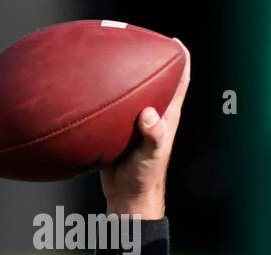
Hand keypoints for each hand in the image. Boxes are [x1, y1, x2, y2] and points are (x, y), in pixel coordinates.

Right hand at [101, 38, 190, 218]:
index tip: (175, 43)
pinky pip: (112, 105)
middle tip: (136, 41)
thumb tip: (148, 114)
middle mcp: (153, 114)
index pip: (179, 82)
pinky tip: (89, 86)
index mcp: (166, 116)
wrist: (127, 196)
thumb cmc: (145, 178)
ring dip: (124, 75)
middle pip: (155, 80)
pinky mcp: (119, 129)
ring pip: (132, 91)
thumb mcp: (151, 155)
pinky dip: (105, 94)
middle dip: (150, 60)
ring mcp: (136, 121)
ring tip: (109, 56)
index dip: (180, 60)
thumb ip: (153, 135)